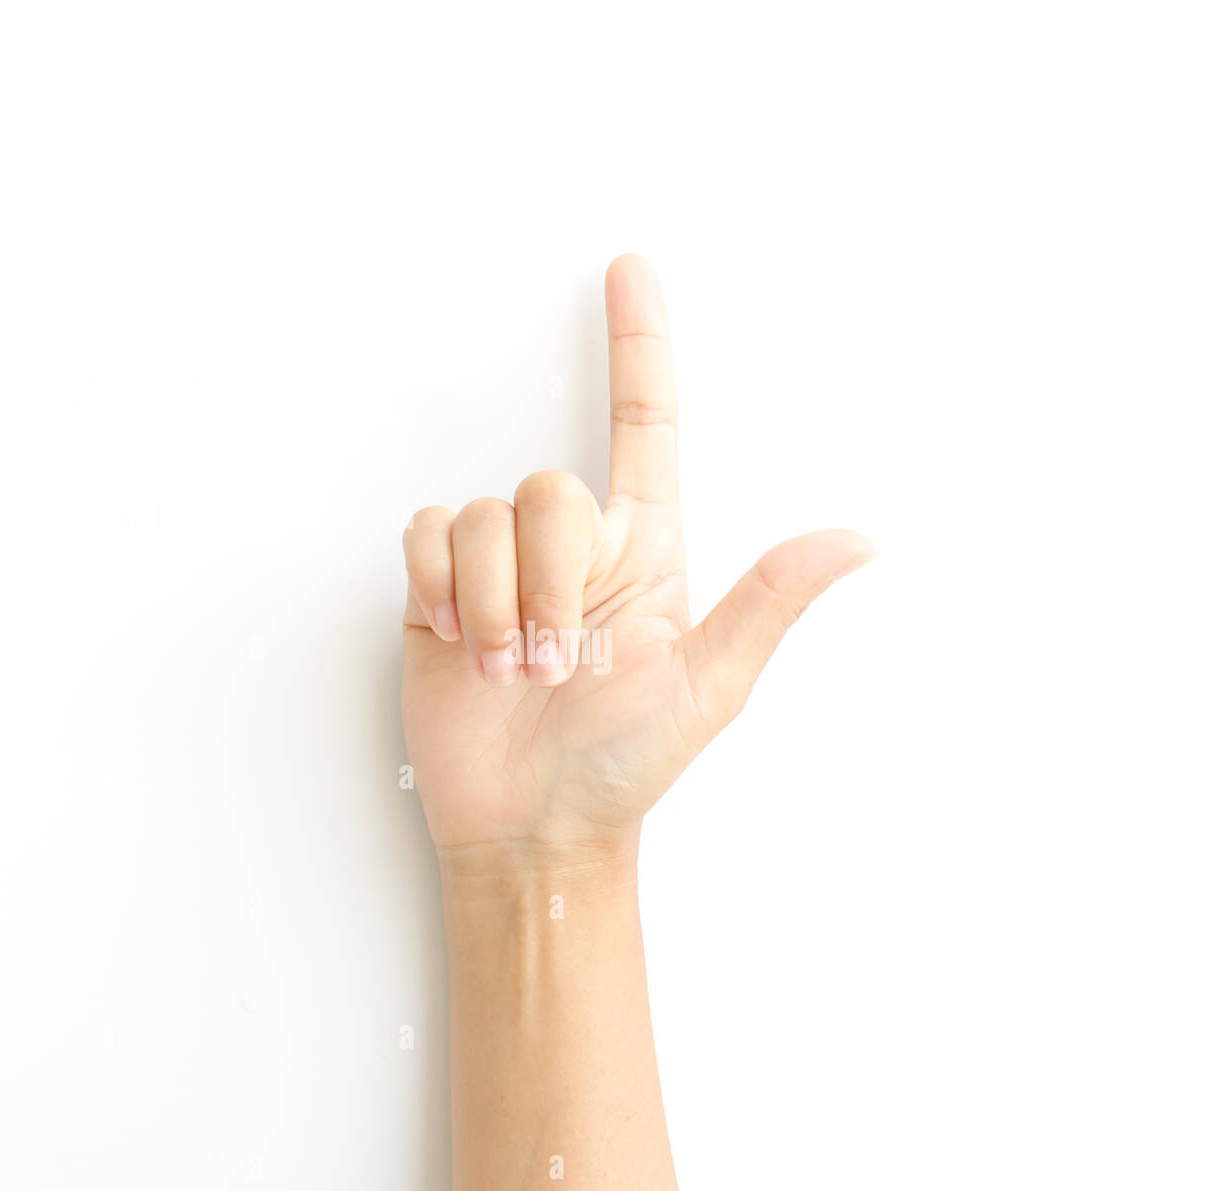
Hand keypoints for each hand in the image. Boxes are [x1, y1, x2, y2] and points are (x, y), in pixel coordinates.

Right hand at [401, 254, 873, 857]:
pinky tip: (462, 645)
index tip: (630, 269)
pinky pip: (425, 536)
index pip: (643, 426)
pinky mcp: (442, 590)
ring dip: (497, 608)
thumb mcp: (709, 685)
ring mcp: (506, 569)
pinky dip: (442, 593)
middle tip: (557, 666)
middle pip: (544, 489)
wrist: (530, 826)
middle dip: (549, 586)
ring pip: (479, 517)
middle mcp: (574, 549)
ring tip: (514, 672)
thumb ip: (771, 601)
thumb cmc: (624, 766)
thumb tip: (860, 539)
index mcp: (645, 553)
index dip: (640, 347)